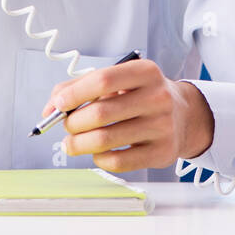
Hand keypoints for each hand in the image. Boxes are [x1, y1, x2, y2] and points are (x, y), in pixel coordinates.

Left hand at [41, 58, 214, 172]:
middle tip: (66, 127)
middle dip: (73, 123)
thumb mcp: (118, 80)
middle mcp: (158, 97)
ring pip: (106, 140)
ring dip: (79, 144)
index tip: (58, 104)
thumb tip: (51, 107)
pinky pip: (118, 161)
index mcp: (146, 72)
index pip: (103, 80)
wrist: (183, 115)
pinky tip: (98, 152)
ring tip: (73, 143)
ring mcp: (162, 126)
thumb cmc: (140, 96)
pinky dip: (99, 158)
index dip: (75, 93)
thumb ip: (79, 87)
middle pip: (101, 113)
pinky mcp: (162, 152)